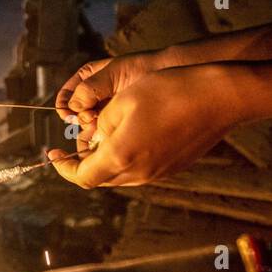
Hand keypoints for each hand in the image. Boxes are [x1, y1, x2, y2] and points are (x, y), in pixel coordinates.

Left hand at [49, 64, 248, 187]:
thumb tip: (94, 139)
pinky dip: (125, 159)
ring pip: (120, 176)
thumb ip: (99, 126)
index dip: (63, 168)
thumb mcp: (120, 102)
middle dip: (82, 164)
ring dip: (103, 161)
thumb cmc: (167, 92)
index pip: (82, 176)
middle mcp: (140, 172)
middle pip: (100, 179)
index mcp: (121, 156)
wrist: (219, 97)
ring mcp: (160, 172)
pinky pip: (141, 170)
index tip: (52, 155)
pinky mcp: (174, 167)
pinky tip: (126, 136)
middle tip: (72, 144)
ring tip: (98, 136)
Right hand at [53, 53, 162, 140]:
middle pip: (74, 116)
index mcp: (86, 81)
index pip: (64, 99)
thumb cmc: (142, 68)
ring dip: (92, 129)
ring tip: (104, 125)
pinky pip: (103, 134)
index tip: (72, 115)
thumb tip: (72, 109)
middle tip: (92, 118)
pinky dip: (104, 135)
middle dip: (80, 119)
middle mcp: (93, 98)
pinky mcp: (118, 123)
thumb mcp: (111, 74)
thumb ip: (89, 89)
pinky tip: (112, 132)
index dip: (65, 108)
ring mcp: (106, 111)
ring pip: (87, 127)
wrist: (172, 74)